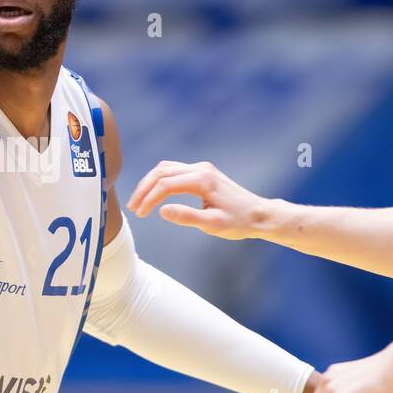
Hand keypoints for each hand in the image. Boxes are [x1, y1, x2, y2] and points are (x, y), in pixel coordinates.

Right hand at [126, 160, 268, 238]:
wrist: (259, 214)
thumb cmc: (238, 222)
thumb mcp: (212, 225)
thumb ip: (186, 216)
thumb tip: (161, 211)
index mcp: (202, 180)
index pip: (165, 184)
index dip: (149, 199)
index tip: (140, 214)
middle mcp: (201, 169)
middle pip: (161, 172)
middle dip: (144, 189)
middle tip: (133, 208)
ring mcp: (202, 168)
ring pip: (166, 168)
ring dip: (150, 183)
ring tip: (140, 202)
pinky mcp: (202, 172)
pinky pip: (174, 170)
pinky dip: (160, 180)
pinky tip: (154, 194)